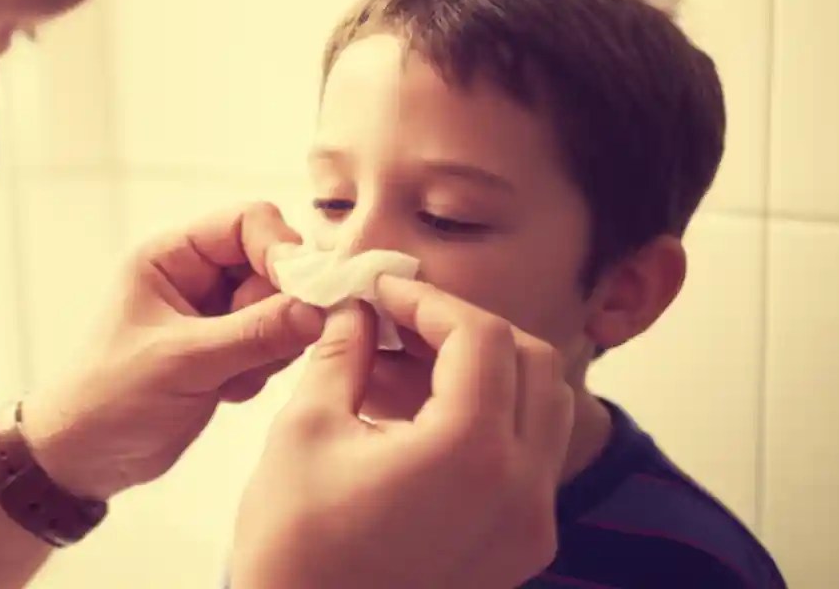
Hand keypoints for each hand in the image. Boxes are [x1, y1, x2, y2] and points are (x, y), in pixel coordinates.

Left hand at [18, 202, 324, 499]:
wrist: (87, 457)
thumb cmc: (111, 397)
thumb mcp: (183, 361)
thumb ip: (254, 334)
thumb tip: (317, 312)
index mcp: (171, 255)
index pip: (248, 222)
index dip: (281, 251)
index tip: (302, 295)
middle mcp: (196, 275)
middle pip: (273, 263)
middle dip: (278, 308)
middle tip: (258, 351)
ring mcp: (214, 313)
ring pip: (282, 306)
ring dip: (271, 346)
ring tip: (229, 379)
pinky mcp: (228, 349)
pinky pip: (275, 342)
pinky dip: (262, 369)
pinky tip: (226, 394)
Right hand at [231, 277, 573, 588]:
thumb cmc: (294, 547)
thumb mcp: (306, 431)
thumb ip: (343, 354)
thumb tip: (357, 310)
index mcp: (470, 453)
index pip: (480, 336)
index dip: (429, 300)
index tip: (385, 291)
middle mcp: (520, 489)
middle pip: (531, 362)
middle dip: (466, 328)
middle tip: (403, 320)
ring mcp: (529, 524)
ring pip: (543, 408)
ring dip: (488, 370)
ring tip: (412, 365)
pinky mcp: (521, 547)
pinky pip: (530, 457)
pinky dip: (491, 418)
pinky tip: (423, 416)